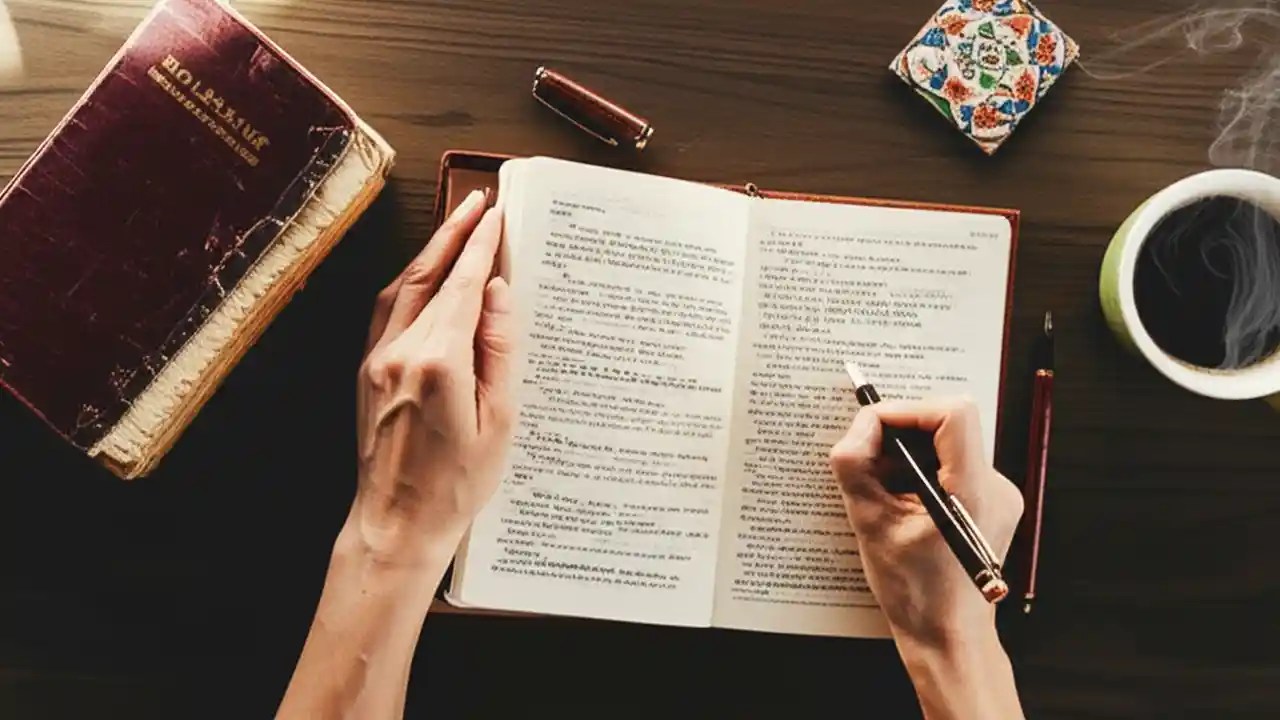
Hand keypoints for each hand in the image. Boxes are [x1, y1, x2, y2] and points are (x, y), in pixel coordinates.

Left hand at [347, 188, 517, 563]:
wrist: (396, 524)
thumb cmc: (456, 485)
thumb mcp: (499, 420)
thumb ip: (499, 350)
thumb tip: (496, 292)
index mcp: (438, 362)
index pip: (462, 286)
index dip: (481, 246)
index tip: (496, 215)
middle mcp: (400, 351)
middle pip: (428, 275)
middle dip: (454, 233)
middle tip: (479, 203)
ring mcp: (377, 360)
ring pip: (403, 288)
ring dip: (430, 252)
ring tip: (456, 228)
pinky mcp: (367, 373)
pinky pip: (388, 311)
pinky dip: (410, 282)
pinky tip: (426, 277)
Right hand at [830, 397, 1024, 719]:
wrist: (947, 634)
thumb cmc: (914, 592)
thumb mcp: (870, 524)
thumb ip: (855, 468)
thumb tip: (855, 430)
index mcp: (973, 492)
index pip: (951, 415)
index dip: (906, 411)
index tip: (872, 426)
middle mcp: (996, 486)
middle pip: (947, 425)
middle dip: (901, 435)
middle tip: (870, 463)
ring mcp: (997, 494)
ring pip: (946, 444)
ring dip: (908, 455)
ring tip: (883, 490)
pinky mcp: (988, 501)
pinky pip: (952, 465)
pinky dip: (920, 471)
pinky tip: (901, 502)